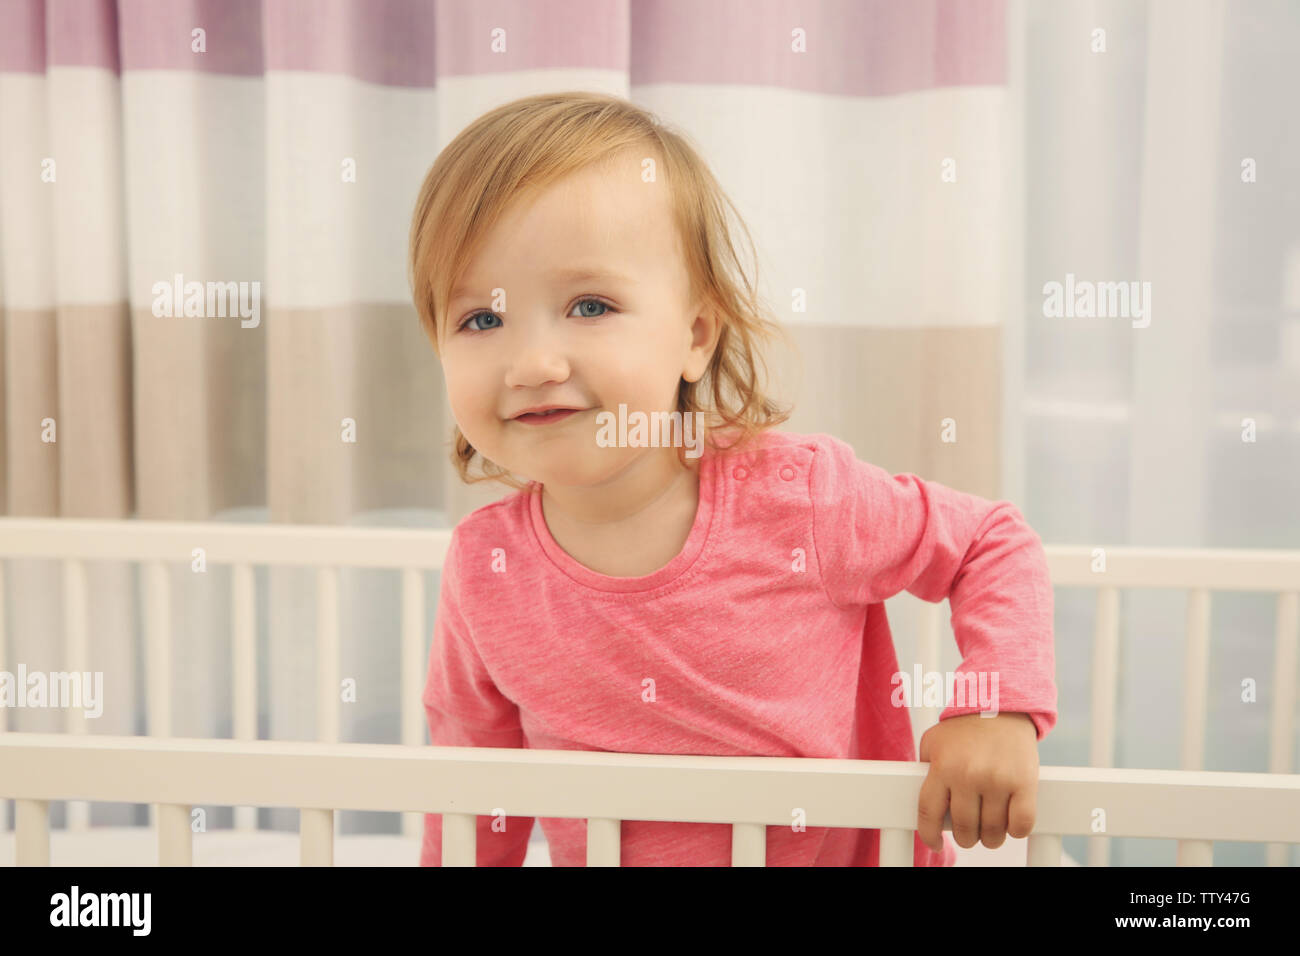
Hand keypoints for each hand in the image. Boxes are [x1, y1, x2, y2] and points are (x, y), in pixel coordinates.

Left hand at [916, 712, 1038, 851]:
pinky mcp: (1025, 782)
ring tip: (988, 831)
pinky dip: (1015, 831)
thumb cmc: (964, 729)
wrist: (1001, 706)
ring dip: (990, 838)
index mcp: (943, 766)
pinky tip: (1010, 824)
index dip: (930, 835)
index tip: (935, 844)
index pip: (929, 813)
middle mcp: (969, 775)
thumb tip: (925, 807)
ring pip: (992, 832)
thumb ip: (925, 771)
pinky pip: (1021, 825)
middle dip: (965, 837)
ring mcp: (998, 780)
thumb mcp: (934, 742)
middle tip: (968, 833)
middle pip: (964, 828)